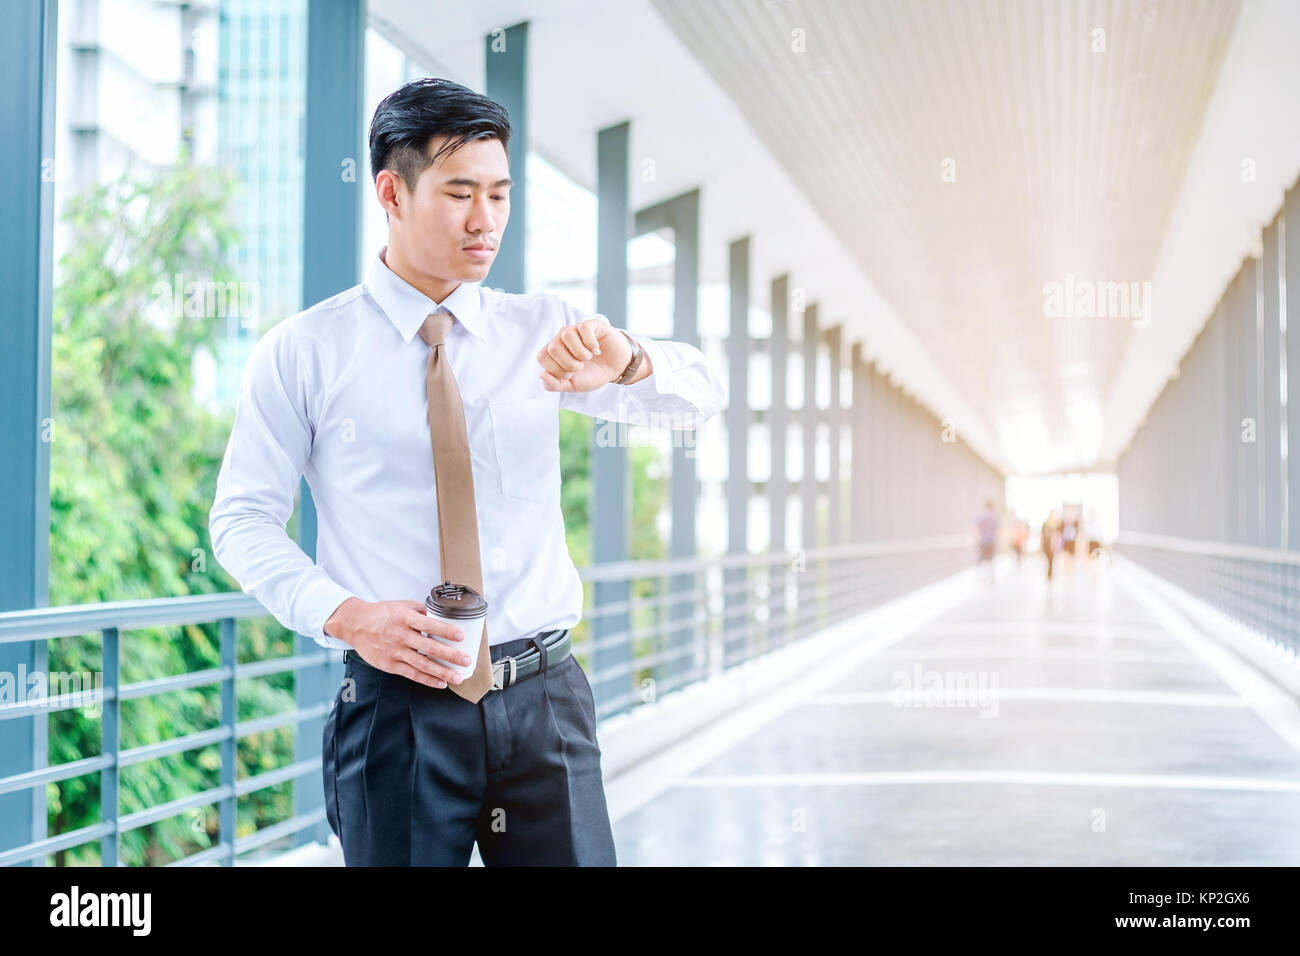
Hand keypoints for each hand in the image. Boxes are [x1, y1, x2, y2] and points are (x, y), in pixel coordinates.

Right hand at [324, 597, 470, 688]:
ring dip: (442, 672)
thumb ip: (421, 610)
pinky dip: (427, 680)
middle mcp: (400, 635)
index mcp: (404, 618)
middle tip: (466, 660)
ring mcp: (394, 652)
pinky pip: (412, 674)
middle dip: (450, 655)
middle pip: (429, 648)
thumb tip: (441, 615)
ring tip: (457, 677)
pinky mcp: (390, 665)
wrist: (355, 624)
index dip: (446, 631)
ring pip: (422, 664)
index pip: (429, 625)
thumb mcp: (401, 605)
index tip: (461, 636)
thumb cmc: (381, 614)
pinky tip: (440, 683)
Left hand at [537, 319, 637, 391]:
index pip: (542, 356)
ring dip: (579, 353)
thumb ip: (554, 384)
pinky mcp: (591, 325)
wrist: (616, 368)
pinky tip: (597, 350)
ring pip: (566, 335)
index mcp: (554, 352)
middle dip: (568, 363)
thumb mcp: (572, 385)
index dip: (555, 370)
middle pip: (553, 347)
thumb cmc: (593, 374)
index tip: (569, 375)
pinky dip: (591, 344)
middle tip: (580, 367)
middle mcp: (561, 338)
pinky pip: (583, 329)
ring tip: (588, 358)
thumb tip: (541, 375)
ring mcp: (576, 330)